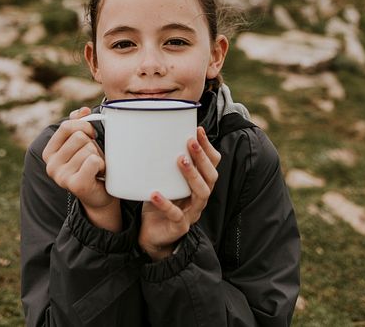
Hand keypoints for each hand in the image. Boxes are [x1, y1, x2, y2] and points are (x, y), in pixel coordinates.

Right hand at [42, 106, 120, 230]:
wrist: (99, 195)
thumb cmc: (90, 165)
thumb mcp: (82, 143)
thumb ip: (78, 124)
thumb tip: (83, 111)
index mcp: (49, 152)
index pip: (66, 126)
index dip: (83, 126)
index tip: (91, 135)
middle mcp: (51, 165)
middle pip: (79, 136)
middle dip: (92, 144)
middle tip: (93, 157)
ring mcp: (61, 176)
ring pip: (88, 149)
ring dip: (98, 156)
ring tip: (95, 167)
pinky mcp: (75, 185)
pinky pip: (93, 161)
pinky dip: (101, 165)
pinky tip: (98, 174)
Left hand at [138, 126, 220, 260]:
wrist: (152, 234)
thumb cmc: (160, 202)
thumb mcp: (164, 180)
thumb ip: (164, 162)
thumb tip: (153, 134)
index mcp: (200, 184)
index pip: (213, 164)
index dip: (208, 147)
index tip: (198, 130)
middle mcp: (200, 197)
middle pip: (211, 177)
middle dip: (202, 158)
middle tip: (190, 141)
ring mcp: (192, 213)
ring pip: (201, 194)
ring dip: (192, 175)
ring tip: (180, 160)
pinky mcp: (180, 226)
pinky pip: (176, 215)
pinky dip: (166, 204)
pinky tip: (155, 193)